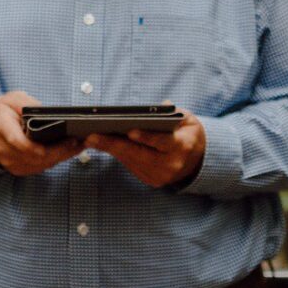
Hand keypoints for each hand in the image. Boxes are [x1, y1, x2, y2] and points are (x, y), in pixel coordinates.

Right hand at [0, 91, 82, 176]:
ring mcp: (10, 162)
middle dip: (59, 150)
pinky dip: (55, 160)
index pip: (17, 141)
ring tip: (79, 145)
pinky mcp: (18, 169)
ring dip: (61, 156)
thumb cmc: (3, 112)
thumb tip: (48, 114)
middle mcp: (4, 149)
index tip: (60, 140)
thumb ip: (28, 105)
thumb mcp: (12, 99)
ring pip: (40, 164)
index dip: (38, 146)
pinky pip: (40, 167)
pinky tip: (68, 151)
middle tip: (78, 141)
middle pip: (34, 156)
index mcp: (1, 128)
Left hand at [85, 114, 205, 189]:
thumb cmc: (188, 134)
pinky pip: (131, 165)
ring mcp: (160, 176)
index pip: (163, 142)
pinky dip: (117, 154)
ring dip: (109, 149)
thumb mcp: (188, 120)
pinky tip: (101, 144)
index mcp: (182, 147)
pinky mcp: (151, 180)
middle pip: (139, 154)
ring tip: (89, 138)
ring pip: (131, 161)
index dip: (146, 137)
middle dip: (114, 145)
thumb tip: (159, 107)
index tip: (129, 132)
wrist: (198, 160)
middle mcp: (170, 165)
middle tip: (92, 136)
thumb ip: (174, 113)